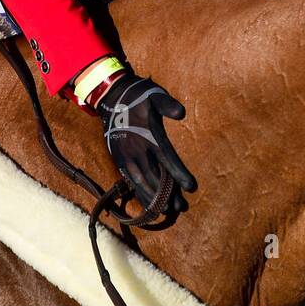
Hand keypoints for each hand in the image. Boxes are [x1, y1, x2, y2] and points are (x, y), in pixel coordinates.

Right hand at [94, 73, 196, 214]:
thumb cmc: (139, 97)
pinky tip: (149, 204)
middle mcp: (137, 149)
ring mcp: (126, 156)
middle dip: (169, 194)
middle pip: (155, 177)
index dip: (180, 174)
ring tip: (169, 210)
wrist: (111, 98)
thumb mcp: (156, 96)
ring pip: (142, 183)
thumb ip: (168, 105)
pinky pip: (130, 181)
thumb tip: (182, 113)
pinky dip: (140, 193)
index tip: (192, 187)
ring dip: (155, 198)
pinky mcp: (119, 159)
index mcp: (149, 135)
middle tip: (183, 207)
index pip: (167, 159)